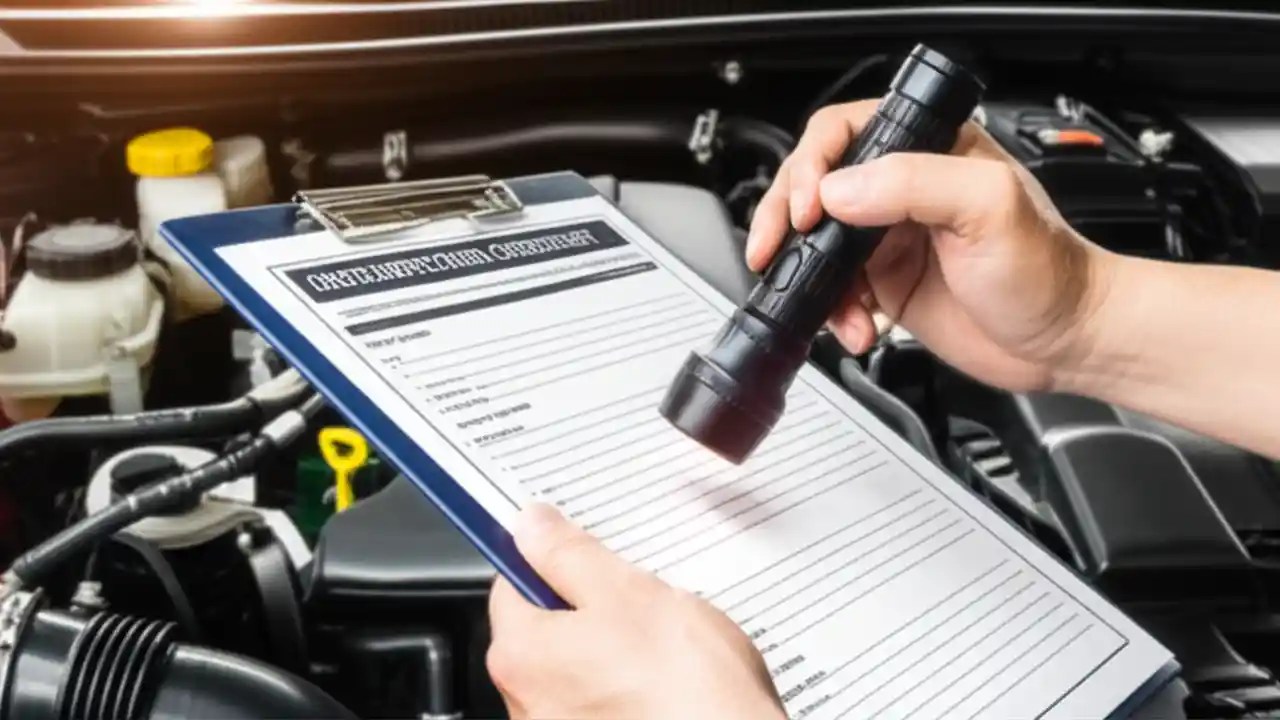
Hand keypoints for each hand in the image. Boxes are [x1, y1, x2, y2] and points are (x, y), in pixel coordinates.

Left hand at [487, 504, 785, 719]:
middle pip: (542, 634)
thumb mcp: (626, 592)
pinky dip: (623, 694)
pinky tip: (665, 688)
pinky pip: (598, 707)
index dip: (550, 563)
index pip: (511, 586)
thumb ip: (568, 555)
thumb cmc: (685, 682)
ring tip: (662, 651)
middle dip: (586, 612)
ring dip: (608, 656)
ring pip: (575, 672)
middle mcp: (524, 704)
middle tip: (639, 604)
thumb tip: (529, 525)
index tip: (585, 557)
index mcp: (521, 656)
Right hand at [747, 100, 1116, 392]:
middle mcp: (901, 189)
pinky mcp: (883, 284)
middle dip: (786, 217)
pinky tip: (855, 327)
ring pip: (814, 242)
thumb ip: (914, 184)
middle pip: (814, 184)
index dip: (814, 166)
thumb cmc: (1048, 271)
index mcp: (928, 148)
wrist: (1064, 343)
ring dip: (807, 274)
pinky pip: (831, 291)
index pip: (844, 132)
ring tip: (828, 302)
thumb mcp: (989, 207)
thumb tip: (839, 190)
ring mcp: (887, 238)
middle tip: (777, 248)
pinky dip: (831, 313)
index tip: (810, 207)